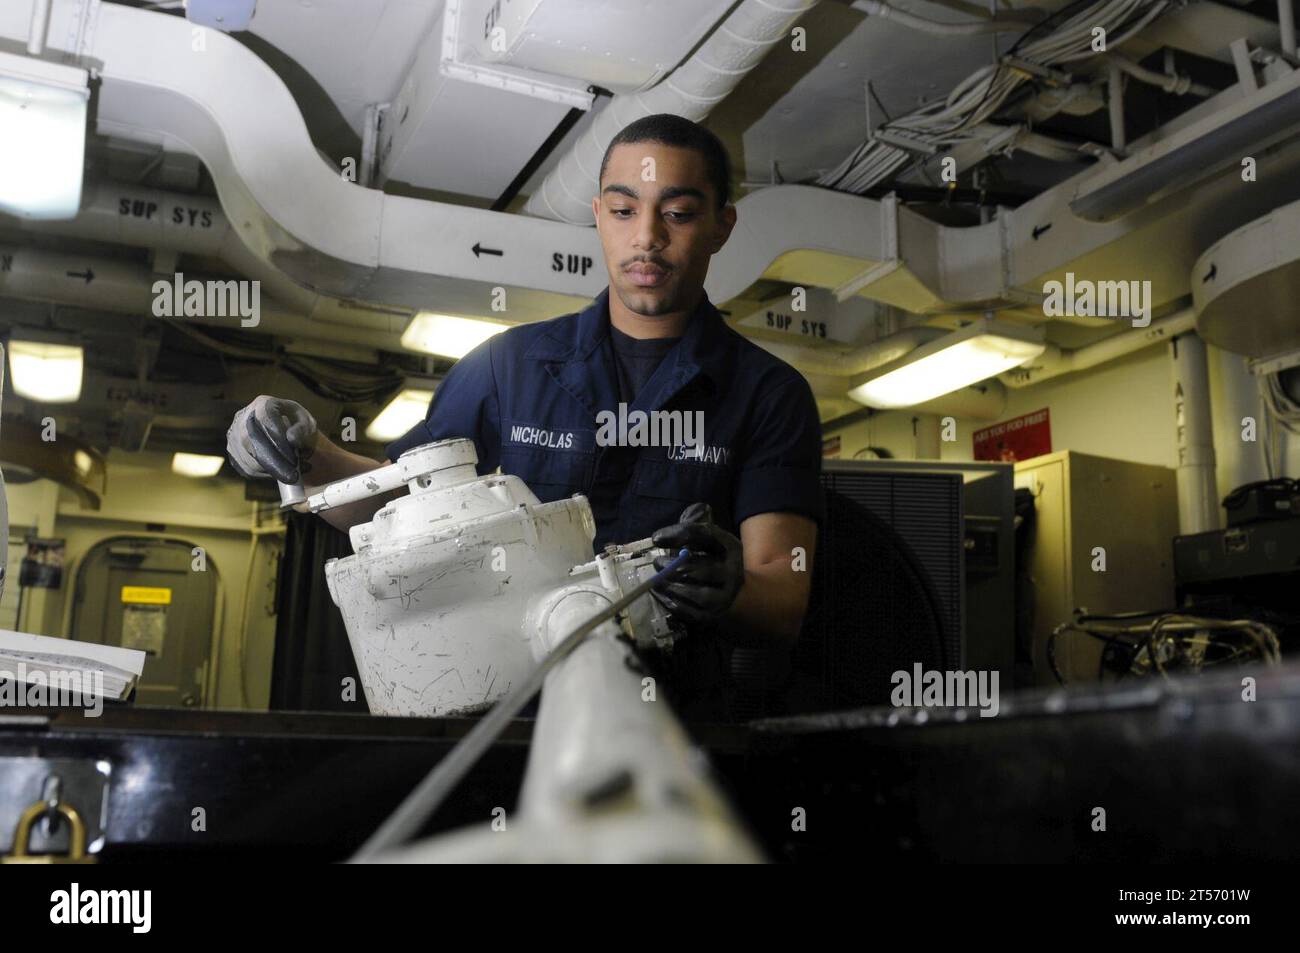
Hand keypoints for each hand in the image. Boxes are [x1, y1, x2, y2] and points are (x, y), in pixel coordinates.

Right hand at [226, 396, 317, 482]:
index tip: (294, 459)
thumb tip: (292, 440)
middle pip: (251, 441)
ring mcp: (234, 435)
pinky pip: (245, 468)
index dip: (278, 441)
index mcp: (263, 404)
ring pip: (247, 457)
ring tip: (292, 474)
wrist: (284, 431)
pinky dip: (263, 476)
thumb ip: (302, 430)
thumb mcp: (307, 423)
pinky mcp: (232, 452)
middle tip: (293, 477)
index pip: (265, 419)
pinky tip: (279, 474)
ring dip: (270, 471)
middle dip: (274, 462)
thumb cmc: (297, 426)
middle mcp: (243, 417)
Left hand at [650, 502, 743, 622]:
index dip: (679, 535)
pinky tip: (659, 594)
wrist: (737, 593)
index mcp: (730, 547)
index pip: (706, 535)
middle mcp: (733, 572)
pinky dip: (672, 603)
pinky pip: (692, 612)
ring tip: (656, 582)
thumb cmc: (713, 560)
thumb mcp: (708, 542)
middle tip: (657, 563)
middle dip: (675, 568)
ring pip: (699, 594)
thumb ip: (687, 534)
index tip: (655, 539)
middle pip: (704, 570)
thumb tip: (658, 538)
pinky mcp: (714, 616)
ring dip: (673, 588)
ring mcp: (726, 596)